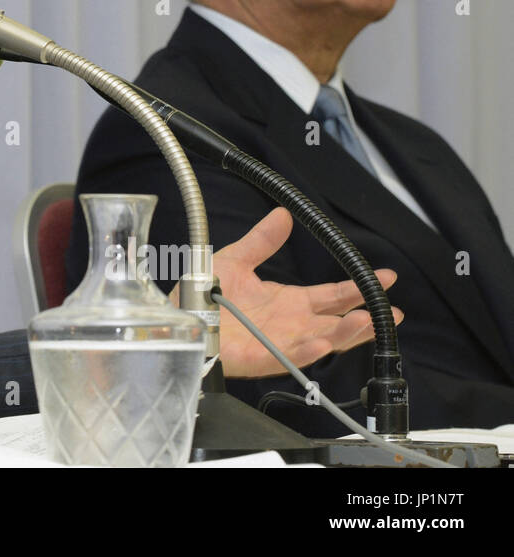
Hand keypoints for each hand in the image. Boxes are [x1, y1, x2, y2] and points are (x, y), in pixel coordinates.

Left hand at [183, 207, 403, 377]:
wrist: (181, 316)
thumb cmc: (206, 295)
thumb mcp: (237, 260)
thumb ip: (262, 241)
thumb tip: (283, 214)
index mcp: (289, 302)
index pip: (332, 295)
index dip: (357, 288)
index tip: (385, 277)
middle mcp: (291, 324)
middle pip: (336, 321)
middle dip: (365, 317)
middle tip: (391, 311)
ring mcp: (279, 342)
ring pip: (321, 340)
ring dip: (345, 334)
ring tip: (367, 323)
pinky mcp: (261, 358)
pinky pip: (289, 356)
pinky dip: (307, 351)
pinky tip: (323, 342)